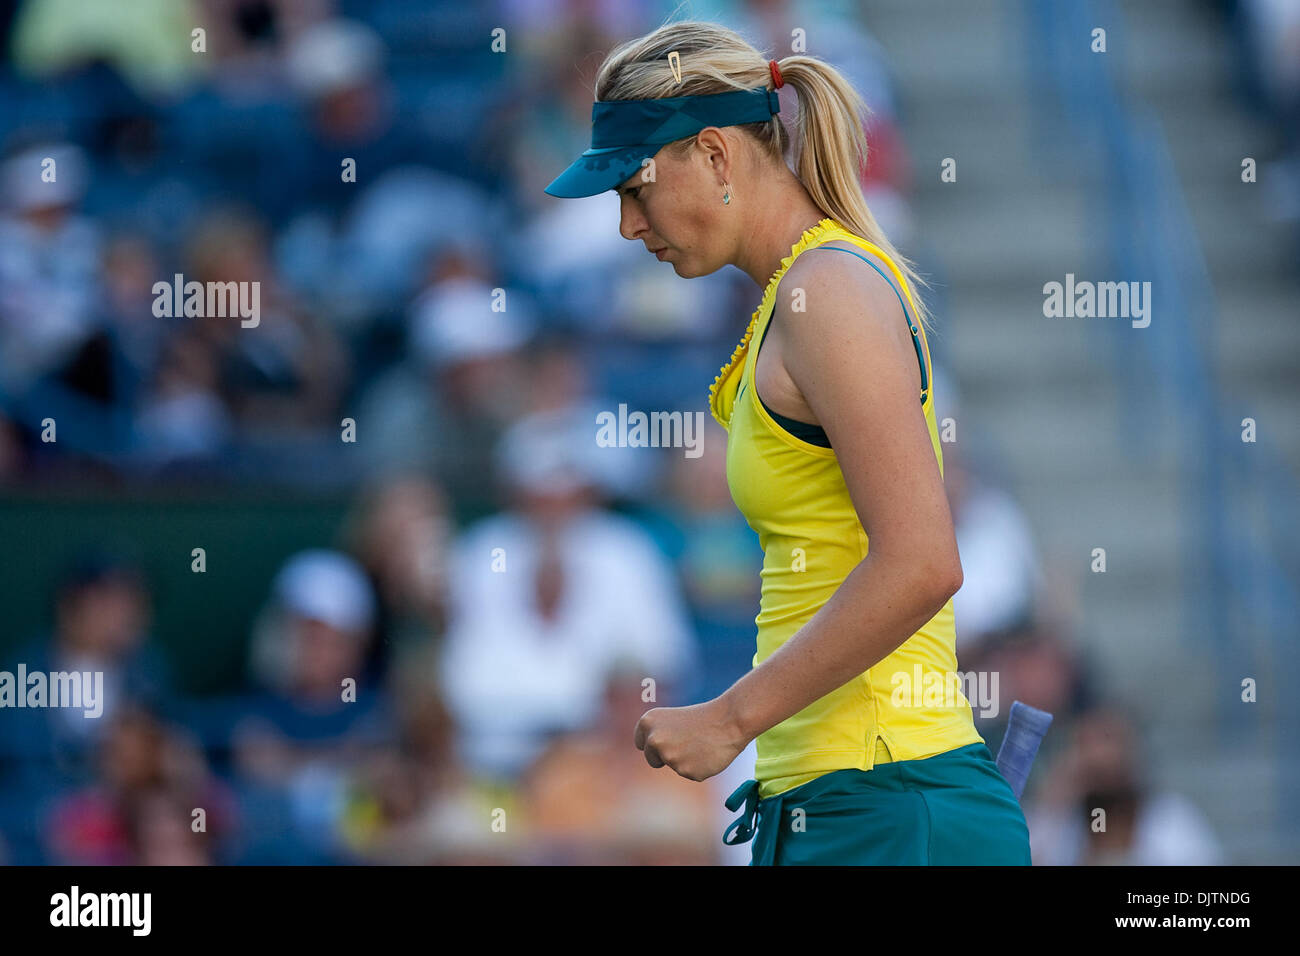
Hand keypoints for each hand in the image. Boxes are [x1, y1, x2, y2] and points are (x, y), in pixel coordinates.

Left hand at [633, 697, 749, 781]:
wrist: (729, 720)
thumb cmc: (703, 718)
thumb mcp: (672, 721)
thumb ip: (659, 736)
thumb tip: (653, 754)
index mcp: (647, 722)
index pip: (640, 743)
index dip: (653, 745)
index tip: (665, 742)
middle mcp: (653, 740)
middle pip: (652, 759)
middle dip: (666, 757)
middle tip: (687, 743)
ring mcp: (669, 757)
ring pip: (674, 767)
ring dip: (686, 761)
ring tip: (701, 745)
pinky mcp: (685, 771)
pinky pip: (690, 774)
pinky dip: (699, 767)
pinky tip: (708, 754)